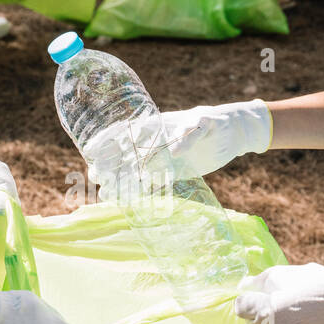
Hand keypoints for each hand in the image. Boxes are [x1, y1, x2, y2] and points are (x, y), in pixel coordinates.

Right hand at [83, 99, 271, 192]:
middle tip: (96, 178)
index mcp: (157, 126)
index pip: (125, 132)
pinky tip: (127, 200)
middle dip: (107, 165)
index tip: (91, 152)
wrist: (232, 134)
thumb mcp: (204, 123)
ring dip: (120, 182)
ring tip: (107, 195)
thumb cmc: (216, 122)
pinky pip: (152, 182)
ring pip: (134, 171)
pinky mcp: (172, 172)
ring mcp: (162, 158)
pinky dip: (140, 191)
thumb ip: (190, 133)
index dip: (106, 141)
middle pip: (124, 154)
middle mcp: (155, 142)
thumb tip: (175, 149)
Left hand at [234, 264, 323, 323]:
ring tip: (296, 316)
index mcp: (267, 310)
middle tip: (287, 304)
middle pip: (251, 323)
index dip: (251, 299)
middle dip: (262, 313)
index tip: (263, 295)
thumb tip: (242, 287)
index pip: (240, 307)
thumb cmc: (317, 284)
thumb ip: (258, 281)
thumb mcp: (284, 274)